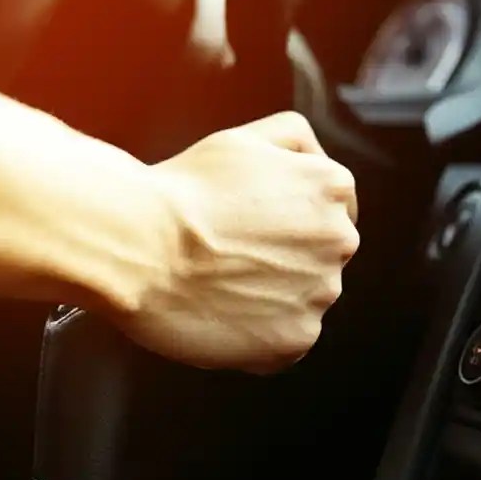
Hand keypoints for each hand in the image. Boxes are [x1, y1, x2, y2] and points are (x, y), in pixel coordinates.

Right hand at [126, 112, 358, 373]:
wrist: (139, 246)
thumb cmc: (182, 192)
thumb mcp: (243, 140)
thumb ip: (293, 142)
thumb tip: (316, 165)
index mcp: (333, 187)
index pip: (330, 211)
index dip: (286, 220)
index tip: (250, 228)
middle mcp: (341, 239)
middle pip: (320, 257)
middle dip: (285, 258)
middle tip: (228, 256)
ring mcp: (322, 292)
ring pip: (303, 299)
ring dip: (271, 297)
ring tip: (219, 285)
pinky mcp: (297, 338)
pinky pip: (286, 339)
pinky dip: (259, 334)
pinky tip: (223, 314)